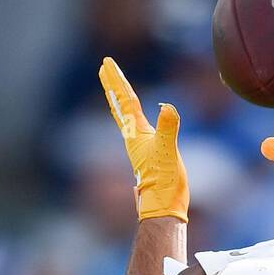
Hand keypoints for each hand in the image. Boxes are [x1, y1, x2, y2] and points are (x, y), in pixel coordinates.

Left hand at [100, 56, 188, 222]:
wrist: (163, 211)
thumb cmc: (165, 184)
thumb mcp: (169, 153)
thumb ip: (169, 129)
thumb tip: (167, 106)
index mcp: (137, 135)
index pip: (126, 101)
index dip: (117, 81)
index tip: (107, 63)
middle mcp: (135, 139)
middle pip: (120, 106)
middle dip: (113, 85)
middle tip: (104, 67)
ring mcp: (140, 148)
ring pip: (125, 117)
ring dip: (119, 100)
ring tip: (114, 87)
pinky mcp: (148, 156)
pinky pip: (136, 129)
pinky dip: (132, 117)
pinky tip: (133, 120)